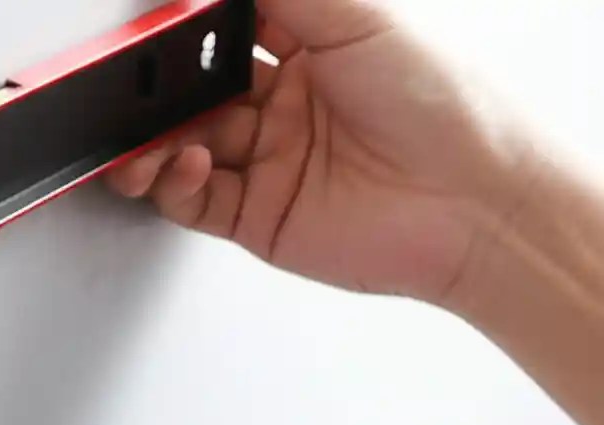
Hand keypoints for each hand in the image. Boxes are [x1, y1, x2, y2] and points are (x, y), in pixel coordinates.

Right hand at [107, 0, 536, 304]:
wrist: (476, 204)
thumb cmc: (445, 106)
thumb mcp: (359, 18)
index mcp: (308, 54)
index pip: (222, 36)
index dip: (185, 31)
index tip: (157, 22)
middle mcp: (282, 110)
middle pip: (192, 95)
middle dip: (155, 90)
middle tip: (135, 79)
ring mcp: (267, 165)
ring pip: (179, 148)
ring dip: (151, 141)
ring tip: (144, 135)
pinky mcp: (257, 218)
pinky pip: (190, 200)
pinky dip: (172, 182)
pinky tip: (184, 162)